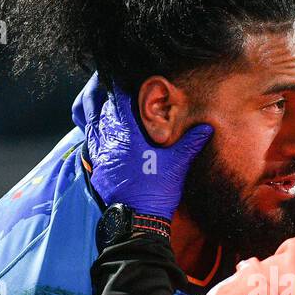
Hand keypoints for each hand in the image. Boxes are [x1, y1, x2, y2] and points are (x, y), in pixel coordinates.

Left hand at [78, 77, 212, 218]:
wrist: (138, 220)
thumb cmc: (157, 191)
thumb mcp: (178, 165)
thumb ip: (190, 143)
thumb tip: (206, 127)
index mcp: (127, 134)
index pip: (119, 99)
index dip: (119, 84)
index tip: (119, 73)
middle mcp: (109, 140)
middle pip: (98, 106)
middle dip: (101, 92)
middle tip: (103, 80)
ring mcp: (99, 154)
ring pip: (87, 122)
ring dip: (92, 108)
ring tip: (94, 97)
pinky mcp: (96, 167)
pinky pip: (88, 141)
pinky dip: (90, 130)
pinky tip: (96, 129)